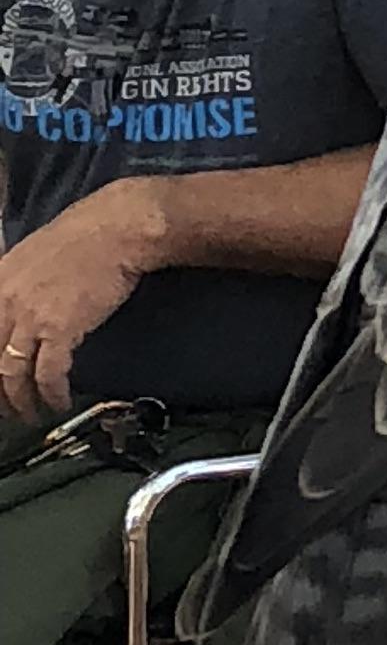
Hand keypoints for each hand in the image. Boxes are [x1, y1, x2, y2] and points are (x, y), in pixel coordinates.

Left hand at [0, 186, 157, 421]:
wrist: (116, 230)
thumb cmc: (81, 239)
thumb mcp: (28, 257)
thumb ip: (11, 286)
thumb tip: (11, 314)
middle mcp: (4, 302)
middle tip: (5, 410)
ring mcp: (30, 317)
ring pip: (12, 374)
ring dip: (20, 401)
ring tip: (30, 414)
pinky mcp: (60, 329)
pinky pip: (48, 373)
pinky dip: (51, 393)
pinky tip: (59, 402)